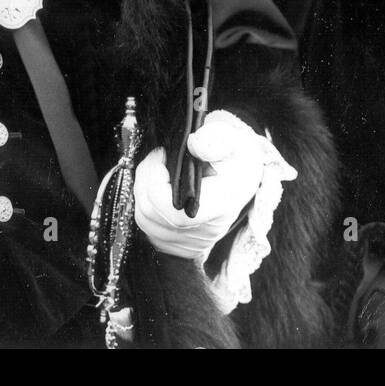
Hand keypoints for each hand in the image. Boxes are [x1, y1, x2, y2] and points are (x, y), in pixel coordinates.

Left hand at [133, 110, 268, 260]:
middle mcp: (209, 229)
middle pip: (154, 215)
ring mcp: (194, 242)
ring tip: (155, 170)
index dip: (156, 182)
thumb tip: (194, 144)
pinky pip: (149, 229)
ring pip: (146, 221)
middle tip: (156, 158)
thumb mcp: (233, 139)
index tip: (161, 154)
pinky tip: (157, 189)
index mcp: (224, 202)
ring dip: (142, 191)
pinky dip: (145, 206)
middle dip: (145, 179)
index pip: (176, 213)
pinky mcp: (181, 246)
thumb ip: (215, 139)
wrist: (242, 175)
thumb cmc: (234, 156)